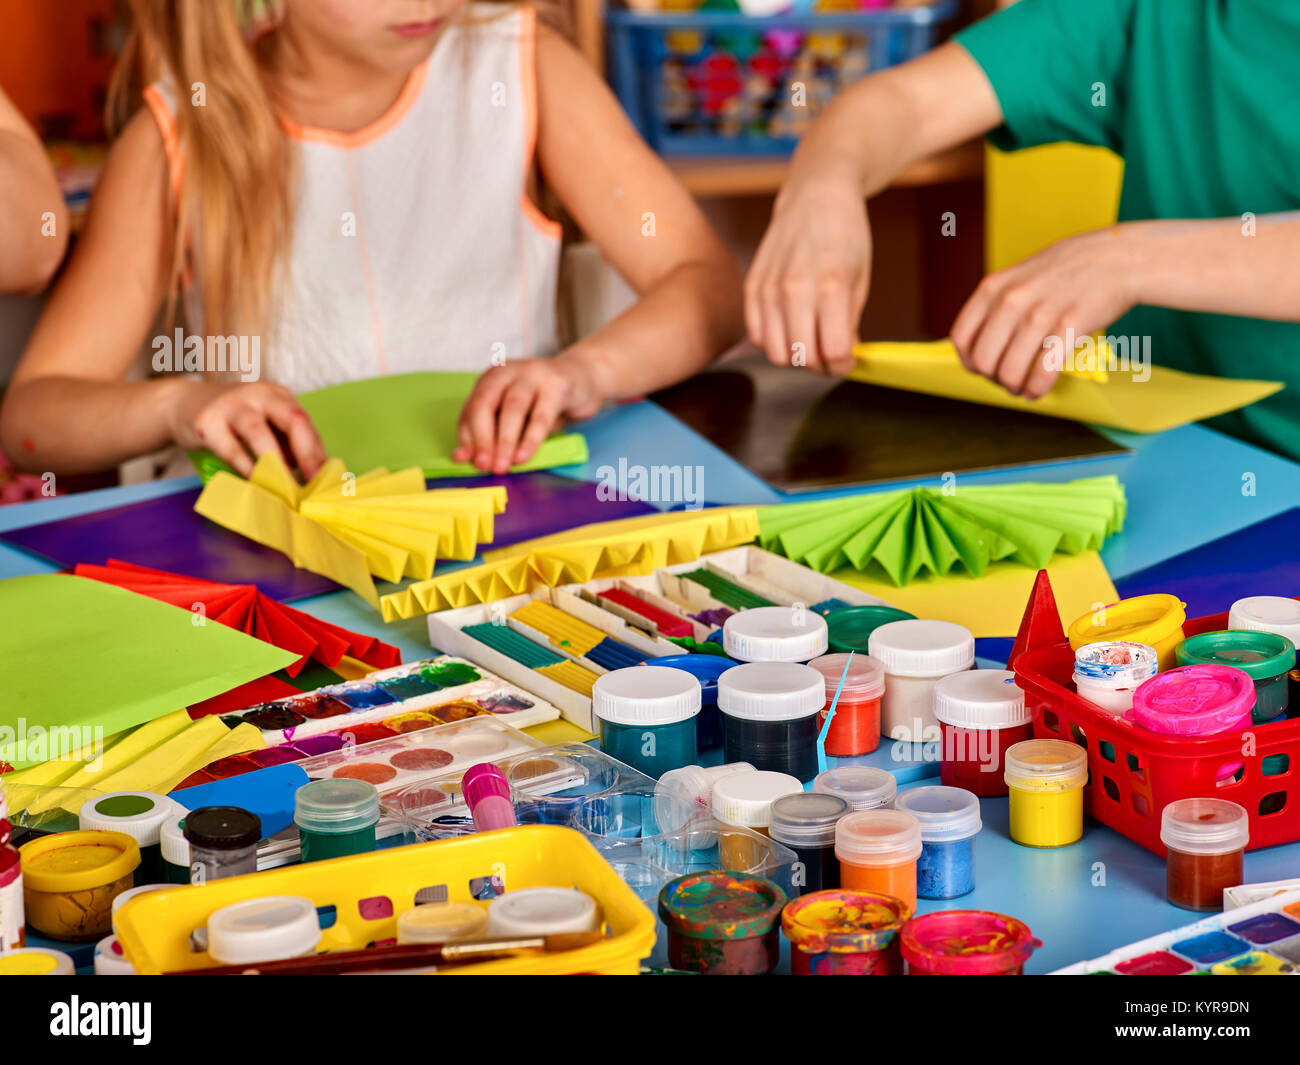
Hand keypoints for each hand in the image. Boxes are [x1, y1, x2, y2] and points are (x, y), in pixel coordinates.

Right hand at [167, 379, 326, 479]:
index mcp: (278, 395)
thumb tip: (312, 477)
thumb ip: (287, 445)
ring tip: (287, 491)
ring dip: (276, 465)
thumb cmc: (234, 421)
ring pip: (259, 433)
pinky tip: (257, 486)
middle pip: (291, 420)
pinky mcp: (207, 421)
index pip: (305, 422)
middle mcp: (258, 394)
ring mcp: (231, 404)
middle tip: (312, 486)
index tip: (325, 481)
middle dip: (306, 455)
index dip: (317, 453)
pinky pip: (231, 449)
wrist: (183, 403)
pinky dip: (246, 469)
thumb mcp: (266, 425)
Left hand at [453, 354, 603, 473]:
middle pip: (485, 404)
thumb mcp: (516, 418)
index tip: (466, 461)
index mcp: (491, 379)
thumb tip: (464, 457)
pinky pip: (541, 416)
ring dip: (504, 441)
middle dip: (482, 438)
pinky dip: (530, 439)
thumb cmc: (545, 402)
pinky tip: (523, 456)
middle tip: (483, 466)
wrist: (586, 379)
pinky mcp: (557, 384)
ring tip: (502, 466)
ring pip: (512, 409)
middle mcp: (507, 372)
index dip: (467, 437)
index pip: (471, 409)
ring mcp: (533, 374)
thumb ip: (492, 433)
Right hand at [744, 172, 870, 374]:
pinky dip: (773, 341)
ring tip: (811, 340)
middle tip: (830, 354)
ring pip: (776, 354)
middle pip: (802, 358)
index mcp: (831, 285)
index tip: (849, 361)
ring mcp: (768, 288)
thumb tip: (840, 359)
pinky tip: (790, 327)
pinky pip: (757, 336)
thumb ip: (850, 323)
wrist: (816, 194)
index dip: (844, 365)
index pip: (834, 352)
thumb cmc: (845, 234)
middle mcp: (795, 288)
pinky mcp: (751, 286)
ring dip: (795, 356)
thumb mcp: (861, 279)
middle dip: (821, 365)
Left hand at [951, 225, 1140, 398]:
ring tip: (1023, 387)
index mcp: (993, 287)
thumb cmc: (1068, 270)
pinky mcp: (1070, 328)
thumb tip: (977, 346)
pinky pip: (1042, 374)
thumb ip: (996, 305)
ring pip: (1009, 373)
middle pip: (983, 362)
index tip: (982, 368)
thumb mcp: (1019, 276)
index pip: (961, 338)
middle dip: (993, 379)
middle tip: (1007, 379)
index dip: (968, 361)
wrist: (1118, 257)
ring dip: (1015, 388)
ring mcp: (1040, 314)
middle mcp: (1012, 300)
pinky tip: (1038, 391)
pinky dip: (1036, 390)